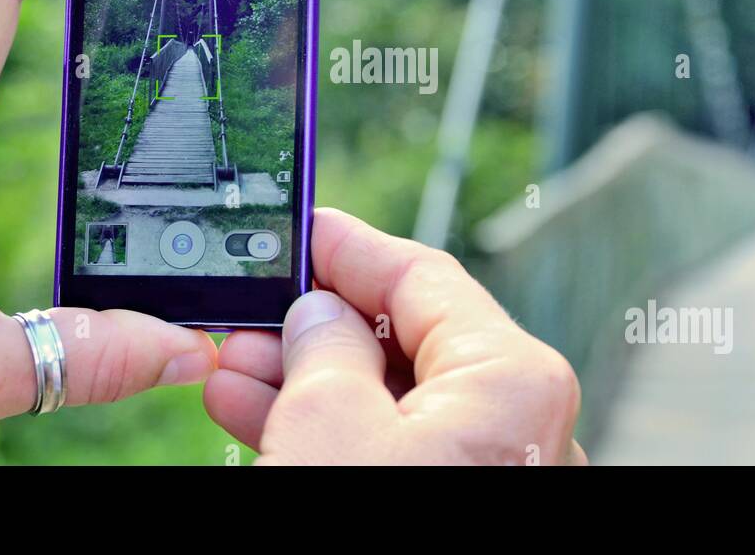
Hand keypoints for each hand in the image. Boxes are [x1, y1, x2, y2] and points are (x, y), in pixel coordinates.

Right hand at [204, 208, 585, 464]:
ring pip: (393, 401)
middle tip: (251, 312)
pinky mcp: (459, 496)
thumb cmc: (371, 528)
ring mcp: (494, 468)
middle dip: (315, 325)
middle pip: (406, 340)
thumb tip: (319, 316)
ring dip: (308, 382)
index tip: (301, 230)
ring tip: (234, 367)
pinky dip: (331, 432)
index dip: (351, 248)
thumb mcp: (329, 424)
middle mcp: (520, 421)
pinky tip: (257, 414)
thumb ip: (324, 348)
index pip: (423, 276)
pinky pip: (395, 450)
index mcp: (512, 378)